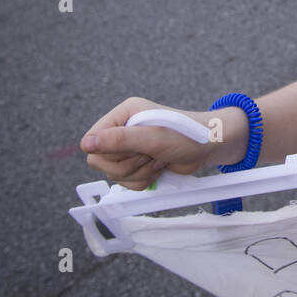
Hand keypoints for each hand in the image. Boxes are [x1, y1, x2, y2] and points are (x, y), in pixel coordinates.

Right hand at [80, 97, 215, 189]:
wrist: (210, 147)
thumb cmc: (187, 135)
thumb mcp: (152, 137)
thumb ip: (119, 140)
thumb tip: (86, 144)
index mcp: (123, 114)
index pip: (92, 140)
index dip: (109, 152)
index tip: (133, 150)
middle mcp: (123, 129)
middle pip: (101, 161)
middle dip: (128, 165)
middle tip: (151, 154)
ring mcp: (130, 147)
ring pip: (114, 174)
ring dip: (139, 173)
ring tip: (159, 159)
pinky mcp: (138, 163)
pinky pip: (126, 182)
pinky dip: (144, 180)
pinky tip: (160, 167)